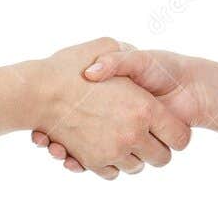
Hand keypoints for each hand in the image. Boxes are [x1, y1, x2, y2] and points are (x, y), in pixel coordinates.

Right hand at [29, 38, 192, 178]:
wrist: (36, 90)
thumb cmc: (70, 66)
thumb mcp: (107, 44)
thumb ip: (128, 55)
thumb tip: (139, 64)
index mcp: (144, 107)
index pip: (180, 137)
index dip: (175, 133)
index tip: (165, 126)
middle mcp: (132, 133)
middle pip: (161, 159)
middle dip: (155, 149)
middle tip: (145, 135)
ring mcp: (112, 150)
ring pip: (136, 167)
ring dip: (131, 157)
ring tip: (121, 138)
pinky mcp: (92, 161)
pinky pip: (112, 172)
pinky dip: (110, 164)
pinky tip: (103, 145)